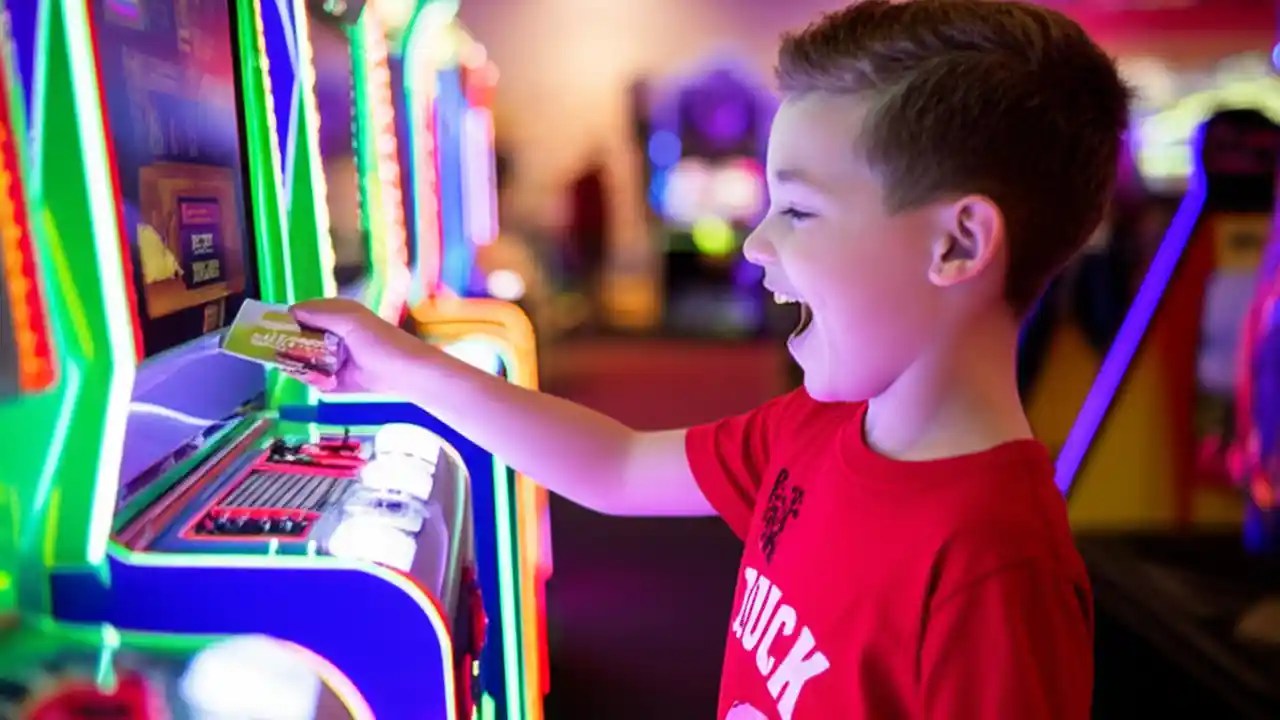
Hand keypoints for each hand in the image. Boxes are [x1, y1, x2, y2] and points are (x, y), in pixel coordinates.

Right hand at [286, 298, 428, 395]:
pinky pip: (313, 381)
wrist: (403, 372)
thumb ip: (320, 313)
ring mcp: (328, 359)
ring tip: (314, 369)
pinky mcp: (333, 381)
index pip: (297, 316)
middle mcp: (327, 336)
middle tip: (278, 354)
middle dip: (287, 349)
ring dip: (302, 368)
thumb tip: (289, 311)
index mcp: (332, 316)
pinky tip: (327, 381)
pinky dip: (316, 382)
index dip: (282, 322)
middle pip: (294, 342)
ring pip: (300, 363)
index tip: (264, 330)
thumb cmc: (379, 341)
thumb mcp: (350, 319)